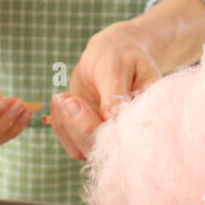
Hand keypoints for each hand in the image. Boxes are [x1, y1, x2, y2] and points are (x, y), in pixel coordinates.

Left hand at [50, 22, 162, 160]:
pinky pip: (70, 142)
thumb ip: (114, 92)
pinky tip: (59, 100)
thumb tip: (112, 118)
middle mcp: (127, 135)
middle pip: (100, 150)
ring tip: (62, 96)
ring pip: (81, 151)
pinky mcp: (89, 136)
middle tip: (68, 99)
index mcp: (145, 118)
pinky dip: (60, 123)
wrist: (110, 53)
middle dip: (78, 127)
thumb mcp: (116, 68)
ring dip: (66, 126)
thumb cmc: (119, 55)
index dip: (97, 127)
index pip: (122, 138)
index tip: (76, 102)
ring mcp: (107, 138)